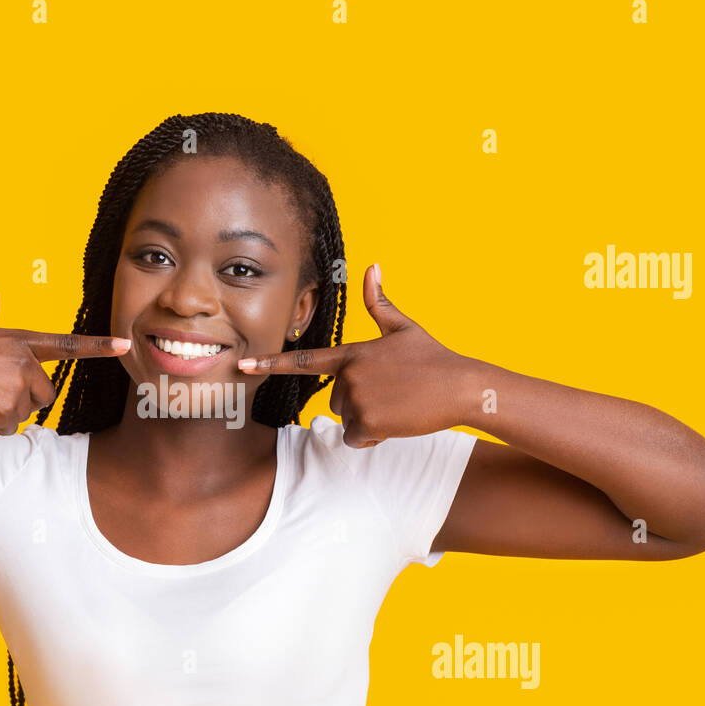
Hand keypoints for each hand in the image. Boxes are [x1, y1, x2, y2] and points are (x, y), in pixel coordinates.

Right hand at [0, 289, 130, 432]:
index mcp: (21, 340)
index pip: (67, 344)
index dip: (98, 346)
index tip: (125, 345)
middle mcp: (25, 360)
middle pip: (45, 394)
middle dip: (22, 400)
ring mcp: (16, 384)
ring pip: (26, 413)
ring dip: (4, 413)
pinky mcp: (4, 407)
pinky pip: (9, 428)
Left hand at [237, 264, 473, 446]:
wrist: (462, 387)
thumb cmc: (433, 358)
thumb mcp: (404, 328)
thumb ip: (379, 303)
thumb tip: (372, 266)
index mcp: (353, 352)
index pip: (303, 360)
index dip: (270, 363)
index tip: (242, 365)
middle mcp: (349, 375)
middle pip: (335, 399)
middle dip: (359, 402)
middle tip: (392, 392)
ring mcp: (358, 400)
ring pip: (347, 420)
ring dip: (369, 419)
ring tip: (398, 404)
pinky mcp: (369, 423)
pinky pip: (357, 439)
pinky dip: (375, 437)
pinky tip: (397, 421)